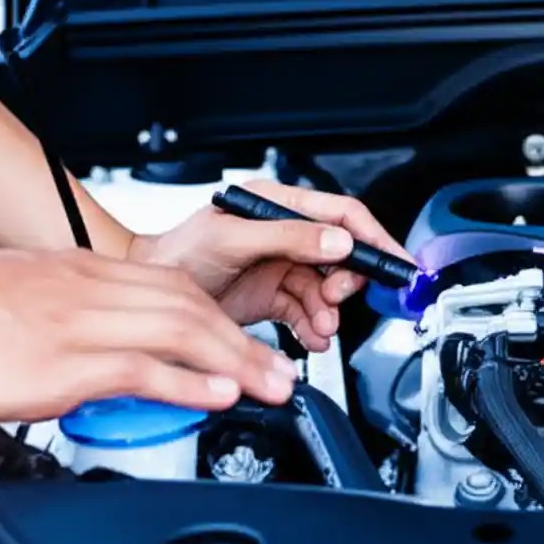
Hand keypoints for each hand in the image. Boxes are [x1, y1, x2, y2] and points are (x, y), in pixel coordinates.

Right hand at [0, 249, 296, 420]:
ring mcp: (79, 323)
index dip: (215, 315)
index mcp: (77, 273)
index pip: (168, 286)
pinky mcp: (62, 362)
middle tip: (278, 371)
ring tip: (271, 387)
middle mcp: (88, 289)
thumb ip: (56, 311)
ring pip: (180, 331)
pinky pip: (142, 367)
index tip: (240, 341)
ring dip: (236, 361)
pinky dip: (188, 381)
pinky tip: (218, 393)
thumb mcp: (11, 291)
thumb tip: (76, 338)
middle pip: (190, 305)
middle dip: (243, 340)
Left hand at [128, 180, 411, 351]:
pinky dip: (314, 327)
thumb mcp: (232, 238)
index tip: (395, 262)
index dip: (374, 237)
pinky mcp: (271, 296)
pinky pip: (307, 312)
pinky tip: (312, 337)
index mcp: (277, 205)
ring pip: (326, 288)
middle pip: (340, 255)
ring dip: (329, 310)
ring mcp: (279, 266)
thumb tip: (337, 241)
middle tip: (340, 299)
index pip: (342, 214)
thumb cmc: (175, 254)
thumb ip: (287, 237)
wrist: (148, 296)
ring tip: (321, 327)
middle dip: (347, 281)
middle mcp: (283, 233)